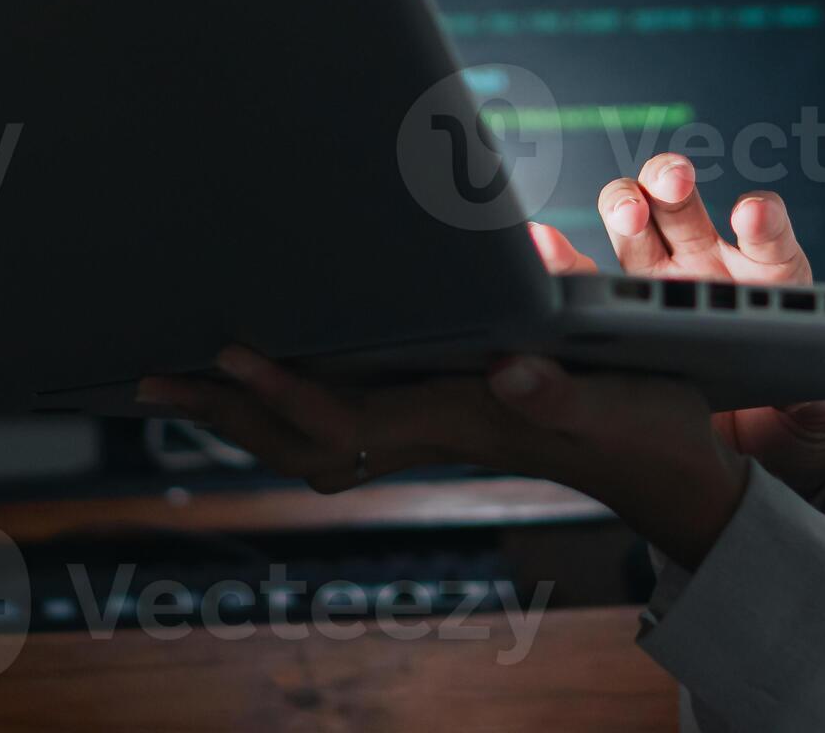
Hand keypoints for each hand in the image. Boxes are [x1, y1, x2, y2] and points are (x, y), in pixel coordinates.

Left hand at [138, 349, 748, 567]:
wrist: (672, 471)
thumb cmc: (646, 428)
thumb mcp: (617, 400)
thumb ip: (563, 389)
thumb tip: (510, 368)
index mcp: (463, 419)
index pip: (352, 417)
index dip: (285, 389)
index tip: (230, 353)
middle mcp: (435, 432)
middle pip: (304, 440)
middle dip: (228, 410)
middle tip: (152, 373)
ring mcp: (436, 432)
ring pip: (315, 439)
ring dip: (245, 415)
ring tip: (182, 381)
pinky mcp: (446, 420)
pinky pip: (343, 423)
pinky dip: (290, 405)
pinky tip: (270, 379)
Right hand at [527, 153, 824, 501]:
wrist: (749, 457)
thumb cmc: (789, 418)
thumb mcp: (818, 412)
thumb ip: (823, 398)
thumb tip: (823, 387)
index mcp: (769, 282)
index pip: (769, 240)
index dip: (761, 223)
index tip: (752, 215)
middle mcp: (711, 270)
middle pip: (687, 211)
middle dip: (676, 187)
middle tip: (674, 181)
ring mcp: (662, 284)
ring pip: (636, 228)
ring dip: (627, 207)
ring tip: (625, 209)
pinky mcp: (620, 312)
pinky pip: (588, 279)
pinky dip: (564, 260)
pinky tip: (545, 245)